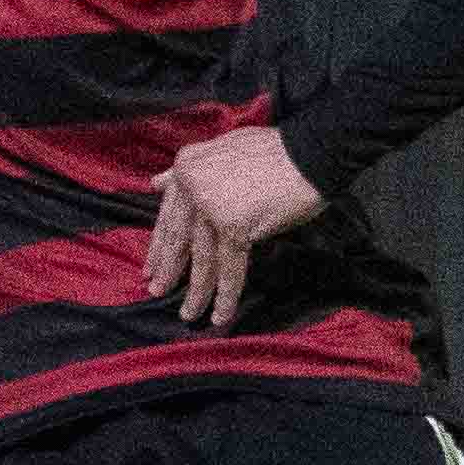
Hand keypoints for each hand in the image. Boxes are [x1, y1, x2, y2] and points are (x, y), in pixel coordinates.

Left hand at [141, 124, 320, 327]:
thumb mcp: (224, 149)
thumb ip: (192, 171)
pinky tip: (221, 315)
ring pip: (202, 258)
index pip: (169, 213)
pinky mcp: (233, 225)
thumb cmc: (275, 153)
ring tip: (188, 315)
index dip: (160, 243)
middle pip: (180, 237)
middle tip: (156, 291)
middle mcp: (193, 184)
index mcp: (186, 165)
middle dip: (169, 269)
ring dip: (196, 291)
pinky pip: (229, 267)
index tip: (151, 266)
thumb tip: (157, 184)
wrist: (312, 154)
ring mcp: (211, 205)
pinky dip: (226, 295)